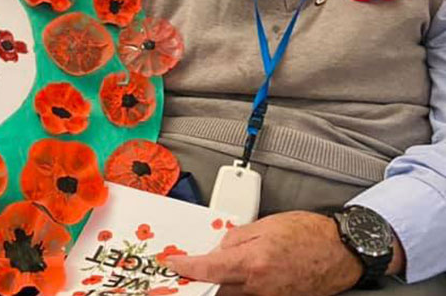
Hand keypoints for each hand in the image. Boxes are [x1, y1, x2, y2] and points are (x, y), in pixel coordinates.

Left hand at [165, 211, 363, 295]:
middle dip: (200, 281)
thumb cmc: (308, 232)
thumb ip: (235, 237)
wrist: (341, 251)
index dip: (186, 268)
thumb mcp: (264, 224)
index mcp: (253, 261)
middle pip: (217, 289)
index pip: (208, 269)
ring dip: (220, 285)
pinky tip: (239, 277)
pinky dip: (240, 289)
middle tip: (188, 271)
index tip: (173, 265)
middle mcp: (259, 286)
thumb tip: (217, 248)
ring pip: (233, 295)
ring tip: (215, 271)